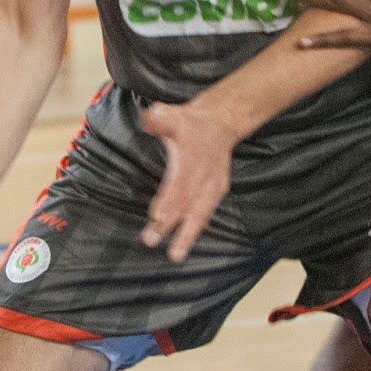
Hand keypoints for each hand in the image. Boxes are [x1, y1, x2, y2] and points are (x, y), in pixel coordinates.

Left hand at [140, 100, 233, 262]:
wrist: (222, 123)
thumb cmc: (192, 122)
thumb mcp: (173, 115)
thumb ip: (159, 120)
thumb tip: (148, 118)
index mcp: (192, 160)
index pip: (180, 184)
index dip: (169, 201)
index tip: (156, 216)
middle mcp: (204, 176)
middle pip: (187, 204)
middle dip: (171, 225)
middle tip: (151, 240)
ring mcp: (213, 185)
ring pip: (200, 214)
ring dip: (187, 236)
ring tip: (175, 256)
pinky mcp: (217, 191)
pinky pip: (205, 213)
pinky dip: (195, 229)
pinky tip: (184, 245)